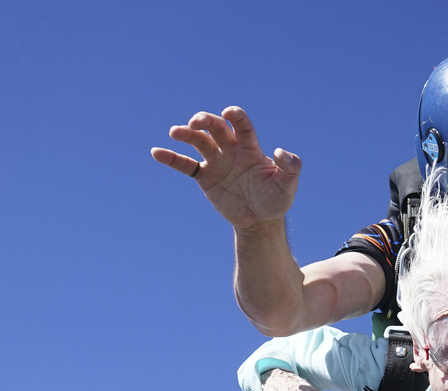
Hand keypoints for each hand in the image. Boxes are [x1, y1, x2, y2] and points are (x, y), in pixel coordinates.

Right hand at [150, 106, 301, 230]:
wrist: (260, 220)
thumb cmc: (276, 200)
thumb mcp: (287, 186)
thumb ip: (291, 168)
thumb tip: (281, 152)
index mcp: (251, 148)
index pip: (242, 127)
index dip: (236, 117)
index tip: (229, 112)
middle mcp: (231, 150)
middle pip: (216, 128)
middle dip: (206, 121)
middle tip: (196, 122)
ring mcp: (216, 162)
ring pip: (198, 142)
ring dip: (186, 134)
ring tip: (176, 132)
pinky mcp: (204, 177)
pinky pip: (185, 165)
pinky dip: (171, 158)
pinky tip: (156, 152)